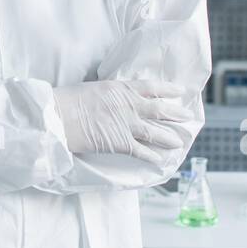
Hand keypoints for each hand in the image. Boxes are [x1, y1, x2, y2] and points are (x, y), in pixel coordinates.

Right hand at [52, 79, 188, 164]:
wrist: (59, 117)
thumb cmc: (69, 100)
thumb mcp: (93, 88)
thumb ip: (110, 94)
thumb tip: (114, 99)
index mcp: (121, 88)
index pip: (151, 87)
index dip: (168, 90)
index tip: (180, 92)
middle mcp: (129, 105)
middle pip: (159, 109)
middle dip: (175, 114)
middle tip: (188, 117)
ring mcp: (126, 124)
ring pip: (155, 132)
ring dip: (169, 137)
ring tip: (179, 142)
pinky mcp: (120, 143)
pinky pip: (141, 151)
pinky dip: (152, 156)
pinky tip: (159, 160)